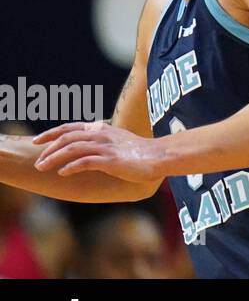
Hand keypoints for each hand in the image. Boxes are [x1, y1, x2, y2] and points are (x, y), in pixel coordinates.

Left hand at [33, 121, 163, 182]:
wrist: (160, 156)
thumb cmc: (140, 152)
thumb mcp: (118, 141)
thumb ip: (103, 141)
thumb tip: (88, 149)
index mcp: (102, 129)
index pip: (71, 127)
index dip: (52, 133)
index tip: (37, 140)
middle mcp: (101, 135)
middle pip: (68, 137)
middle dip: (48, 148)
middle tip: (37, 160)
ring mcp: (106, 147)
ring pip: (72, 148)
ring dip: (54, 157)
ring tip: (42, 167)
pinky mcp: (111, 160)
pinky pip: (85, 162)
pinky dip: (71, 167)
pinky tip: (62, 173)